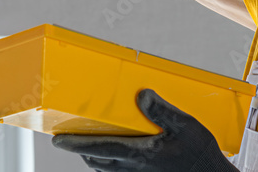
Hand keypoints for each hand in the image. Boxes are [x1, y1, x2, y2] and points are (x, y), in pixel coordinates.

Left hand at [51, 88, 238, 170]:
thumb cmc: (199, 155)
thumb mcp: (185, 126)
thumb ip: (161, 110)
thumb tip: (141, 95)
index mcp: (139, 154)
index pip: (97, 149)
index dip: (75, 144)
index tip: (58, 140)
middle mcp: (134, 169)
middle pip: (96, 162)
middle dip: (81, 151)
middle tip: (71, 139)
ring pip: (106, 170)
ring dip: (95, 159)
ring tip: (93, 145)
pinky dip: (111, 166)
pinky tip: (121, 157)